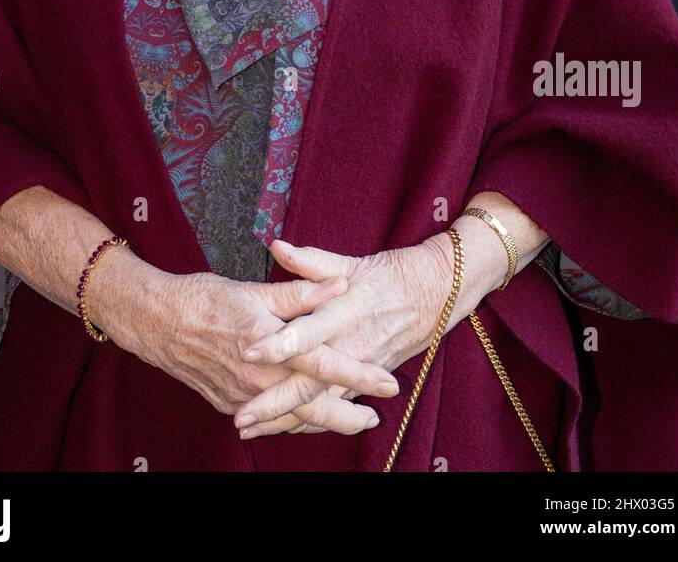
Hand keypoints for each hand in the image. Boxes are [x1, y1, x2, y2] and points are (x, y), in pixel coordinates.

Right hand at [100, 256, 398, 432]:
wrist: (155, 323)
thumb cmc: (203, 298)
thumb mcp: (253, 290)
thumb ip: (300, 291)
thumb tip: (340, 285)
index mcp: (269, 346)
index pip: (323, 364)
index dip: (358, 374)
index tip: (387, 382)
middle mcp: (258, 379)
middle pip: (312, 407)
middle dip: (347, 416)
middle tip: (375, 418)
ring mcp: (241, 396)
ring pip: (290, 419)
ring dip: (322, 421)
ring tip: (350, 419)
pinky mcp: (228, 402)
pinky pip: (268, 419)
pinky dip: (290, 420)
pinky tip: (305, 416)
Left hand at [232, 237, 453, 438]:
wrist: (436, 295)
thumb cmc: (389, 275)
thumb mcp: (350, 263)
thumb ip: (311, 261)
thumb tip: (276, 245)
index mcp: (343, 314)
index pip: (307, 333)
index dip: (278, 344)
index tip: (248, 352)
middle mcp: (350, 347)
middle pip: (309, 383)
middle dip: (274, 403)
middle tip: (241, 417)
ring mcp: (359, 370)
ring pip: (320, 403)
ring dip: (285, 420)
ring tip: (250, 431)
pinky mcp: (365, 383)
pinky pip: (334, 407)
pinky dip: (308, 420)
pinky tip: (280, 429)